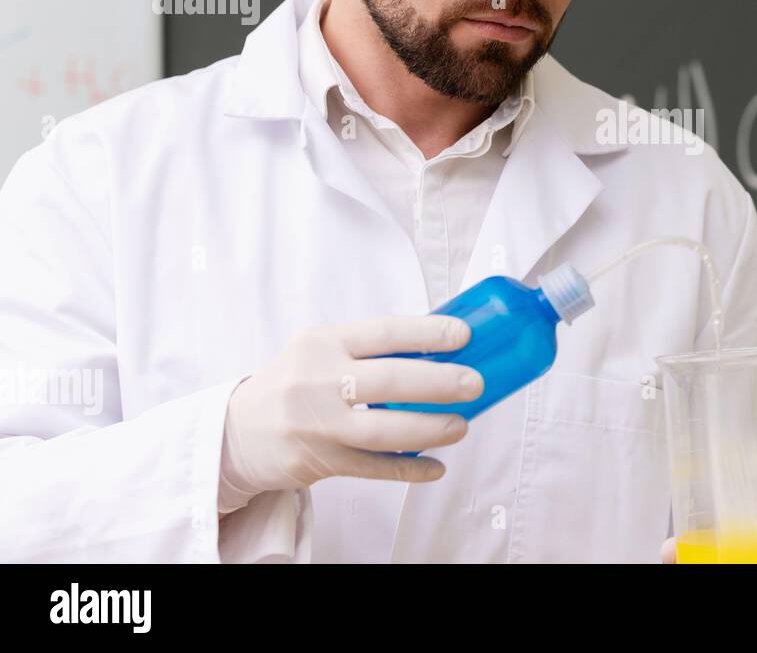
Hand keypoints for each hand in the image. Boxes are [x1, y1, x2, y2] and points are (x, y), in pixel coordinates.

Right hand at [217, 315, 481, 513]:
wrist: (236, 432)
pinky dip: (409, 469)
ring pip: (385, 430)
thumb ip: (368, 349)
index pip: (385, 332)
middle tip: (474, 383)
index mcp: (323, 342)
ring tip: (461, 426)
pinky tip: (436, 466)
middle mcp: (317, 380)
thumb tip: (439, 348)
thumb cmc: (293, 384)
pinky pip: (374, 468)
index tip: (464, 335)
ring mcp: (317, 424)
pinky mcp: (317, 462)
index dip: (429, 333)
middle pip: (390, 381)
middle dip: (440, 383)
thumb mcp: (320, 351)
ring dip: (431, 429)